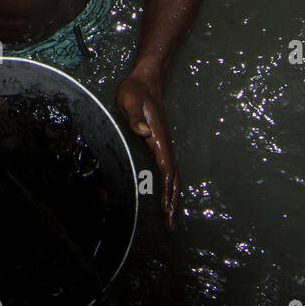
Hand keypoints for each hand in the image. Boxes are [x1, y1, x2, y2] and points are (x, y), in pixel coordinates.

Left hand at [116, 67, 179, 230]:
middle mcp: (165, 145)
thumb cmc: (135, 91)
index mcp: (158, 138)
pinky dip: (170, 187)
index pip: (166, 169)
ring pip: (174, 177)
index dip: (167, 191)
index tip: (166, 209)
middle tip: (170, 225)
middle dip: (173, 202)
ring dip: (173, 197)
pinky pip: (169, 171)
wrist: (146, 81)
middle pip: (174, 179)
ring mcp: (164, 145)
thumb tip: (144, 133)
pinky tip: (166, 196)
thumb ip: (135, 116)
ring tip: (170, 217)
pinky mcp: (160, 145)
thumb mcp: (130, 100)